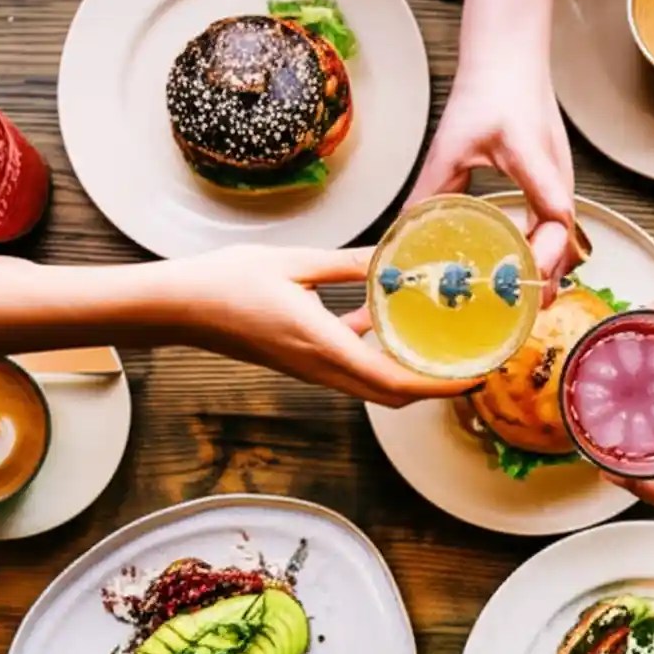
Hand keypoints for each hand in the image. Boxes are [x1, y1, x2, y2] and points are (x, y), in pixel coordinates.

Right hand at [169, 245, 477, 406]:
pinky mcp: (303, 362)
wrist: (180, 306)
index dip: (440, 385)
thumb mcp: (296, 262)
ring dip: (411, 374)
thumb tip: (394, 258)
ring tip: (442, 345)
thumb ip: (349, 263)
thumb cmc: (227, 282)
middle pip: (391, 395)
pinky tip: (387, 320)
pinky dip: (381, 357)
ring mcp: (312, 370)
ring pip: (374, 386)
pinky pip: (353, 369)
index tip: (474, 376)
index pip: (395, 381)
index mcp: (323, 346)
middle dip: (436, 387)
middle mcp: (322, 368)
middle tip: (470, 363)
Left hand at [409, 59, 582, 299]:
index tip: (525, 280)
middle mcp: (557, 176)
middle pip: (566, 240)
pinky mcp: (556, 179)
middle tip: (523, 314)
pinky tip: (525, 264)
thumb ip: (429, 190)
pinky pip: (559, 224)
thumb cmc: (487, 94)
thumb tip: (403, 232)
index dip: (544, 254)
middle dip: (547, 278)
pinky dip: (547, 249)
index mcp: (535, 163)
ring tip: (525, 301)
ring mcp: (561, 179)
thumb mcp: (449, 146)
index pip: (555, 217)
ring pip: (566, 235)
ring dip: (549, 267)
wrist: (511, 59)